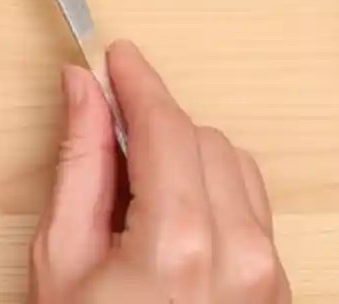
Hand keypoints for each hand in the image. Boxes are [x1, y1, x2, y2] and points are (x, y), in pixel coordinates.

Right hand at [31, 41, 290, 302]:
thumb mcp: (62, 258)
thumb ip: (78, 164)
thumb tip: (83, 89)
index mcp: (178, 246)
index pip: (165, 126)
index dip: (137, 83)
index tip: (117, 58)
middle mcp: (239, 255)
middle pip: (202, 138)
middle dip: (153, 128)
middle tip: (106, 139)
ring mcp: (266, 273)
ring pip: (235, 165)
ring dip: (186, 161)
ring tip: (138, 196)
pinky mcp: (276, 286)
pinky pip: (251, 209)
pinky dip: (212, 197)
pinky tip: (171, 222)